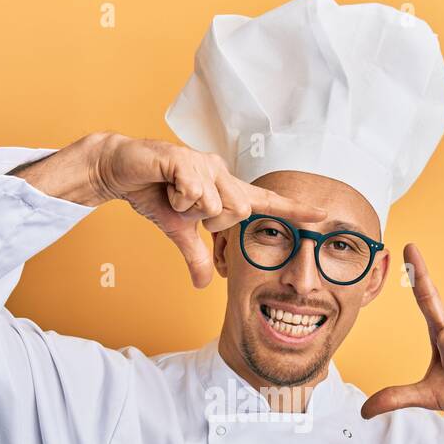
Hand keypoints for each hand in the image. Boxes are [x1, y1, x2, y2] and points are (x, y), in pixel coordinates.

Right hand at [18, 132, 326, 288]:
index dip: (294, 211)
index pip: (265, 202)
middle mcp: (221, 171)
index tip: (323, 217)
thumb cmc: (153, 194)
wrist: (119, 169)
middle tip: (183, 208)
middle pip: (236, 211)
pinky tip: (165, 186)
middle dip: (207, 220)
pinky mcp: (183, 157)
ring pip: (215, 203)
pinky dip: (177, 196)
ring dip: (188, 208)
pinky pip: (194, 190)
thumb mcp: (177, 232)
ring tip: (172, 195)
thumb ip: (194, 256)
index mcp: (225, 188)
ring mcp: (204, 162)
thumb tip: (201, 286)